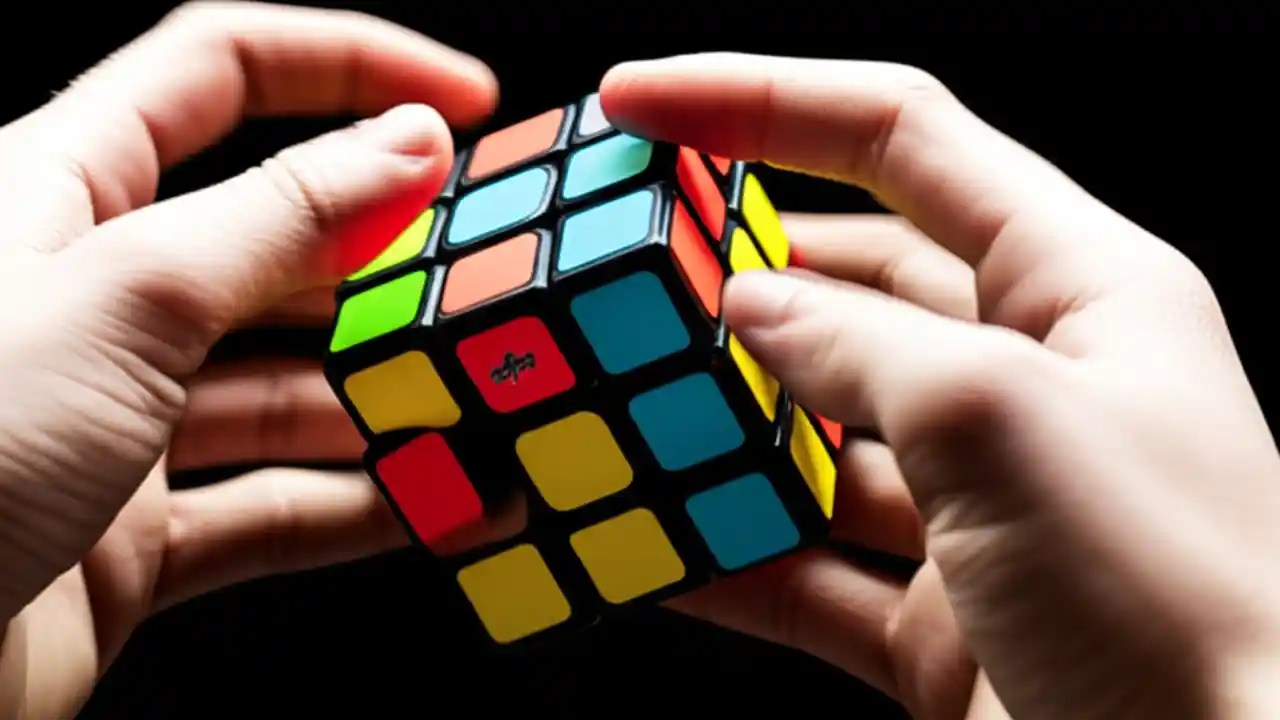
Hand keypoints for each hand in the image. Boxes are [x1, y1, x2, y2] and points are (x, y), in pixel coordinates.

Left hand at [0, 4, 495, 716]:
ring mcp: (118, 422)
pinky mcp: (135, 536)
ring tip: (490, 406)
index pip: (219, 75)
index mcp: (54, 192)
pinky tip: (443, 505)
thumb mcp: (124, 299)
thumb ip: (280, 220)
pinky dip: (365, 508)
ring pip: (290, 385)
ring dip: (394, 398)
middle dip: (396, 263)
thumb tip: (404, 143)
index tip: (465, 102)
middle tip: (498, 283)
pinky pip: (277, 505)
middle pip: (279, 244)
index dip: (348, 66)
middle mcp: (92, 300)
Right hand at [600, 54, 1279, 718]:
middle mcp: (1027, 386)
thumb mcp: (1003, 425)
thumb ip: (857, 349)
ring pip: (811, 436)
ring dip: (715, 429)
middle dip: (726, 277)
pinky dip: (727, 557)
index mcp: (1080, 291)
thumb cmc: (1184, 609)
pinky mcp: (936, 618)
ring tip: (618, 412)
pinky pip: (804, 566)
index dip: (762, 103)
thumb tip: (746, 309)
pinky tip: (659, 546)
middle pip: (845, 288)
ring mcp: (975, 509)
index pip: (902, 144)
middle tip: (619, 274)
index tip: (643, 101)